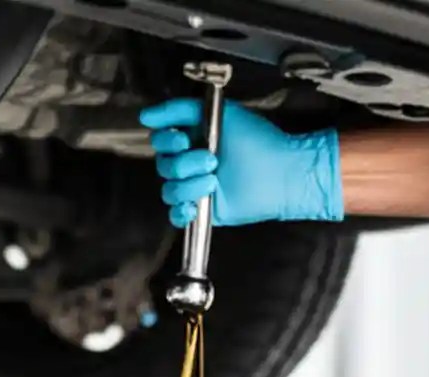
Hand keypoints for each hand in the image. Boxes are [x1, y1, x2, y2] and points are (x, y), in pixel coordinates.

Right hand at [139, 98, 343, 227]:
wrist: (282, 173)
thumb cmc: (259, 142)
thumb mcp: (222, 113)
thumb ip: (183, 109)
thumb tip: (146, 116)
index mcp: (192, 138)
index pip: (160, 140)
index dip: (167, 140)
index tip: (184, 139)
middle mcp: (190, 162)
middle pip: (162, 165)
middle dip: (185, 163)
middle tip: (212, 160)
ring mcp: (195, 187)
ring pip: (169, 190)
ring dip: (190, 185)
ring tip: (215, 181)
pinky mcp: (202, 209)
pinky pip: (175, 215)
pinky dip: (181, 212)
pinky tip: (196, 205)